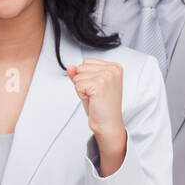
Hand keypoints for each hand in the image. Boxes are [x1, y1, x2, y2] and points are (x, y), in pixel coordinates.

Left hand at [67, 58, 125, 175]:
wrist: (108, 123)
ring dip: (82, 89)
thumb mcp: (89, 85)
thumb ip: (79, 74)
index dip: (86, 77)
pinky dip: (81, 94)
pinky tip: (92, 99)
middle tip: (95, 94)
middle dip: (83, 82)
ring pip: (78, 76)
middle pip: (81, 67)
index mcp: (114, 67)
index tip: (97, 88)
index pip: (86, 62)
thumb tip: (70, 67)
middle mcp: (112, 69)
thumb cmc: (102, 106)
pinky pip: (77, 85)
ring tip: (94, 97)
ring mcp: (107, 76)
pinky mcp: (99, 84)